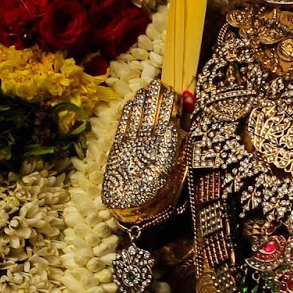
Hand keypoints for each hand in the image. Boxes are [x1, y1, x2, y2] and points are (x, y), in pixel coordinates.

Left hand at [102, 79, 188, 222]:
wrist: (131, 208)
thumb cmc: (157, 192)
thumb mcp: (172, 171)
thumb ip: (174, 147)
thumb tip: (174, 126)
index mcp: (165, 149)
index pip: (168, 120)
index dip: (171, 106)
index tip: (175, 92)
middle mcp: (148, 144)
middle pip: (152, 115)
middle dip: (156, 99)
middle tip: (159, 84)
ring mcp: (132, 144)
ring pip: (138, 117)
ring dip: (143, 102)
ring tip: (146, 89)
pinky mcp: (118, 148)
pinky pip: (124, 125)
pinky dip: (129, 113)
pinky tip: (132, 103)